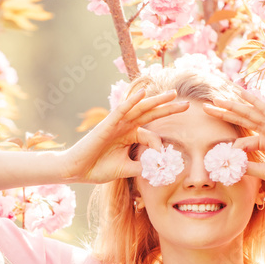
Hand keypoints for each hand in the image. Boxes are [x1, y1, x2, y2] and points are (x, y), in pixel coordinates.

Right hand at [61, 89, 187, 182]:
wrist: (77, 171)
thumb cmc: (98, 169)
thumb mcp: (126, 169)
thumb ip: (142, 166)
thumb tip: (158, 167)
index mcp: (129, 135)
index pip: (151, 134)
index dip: (160, 144)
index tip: (163, 157)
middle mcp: (125, 126)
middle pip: (150, 114)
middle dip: (168, 108)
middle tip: (187, 104)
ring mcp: (116, 123)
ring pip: (140, 108)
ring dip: (156, 100)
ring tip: (172, 94)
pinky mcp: (107, 124)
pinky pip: (121, 110)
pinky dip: (132, 101)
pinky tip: (142, 93)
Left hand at [203, 89, 264, 190]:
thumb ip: (249, 166)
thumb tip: (230, 163)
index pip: (243, 140)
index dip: (230, 146)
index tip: (218, 154)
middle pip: (242, 120)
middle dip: (223, 114)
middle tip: (205, 107)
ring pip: (249, 113)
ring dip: (232, 105)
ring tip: (215, 100)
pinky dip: (253, 101)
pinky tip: (241, 93)